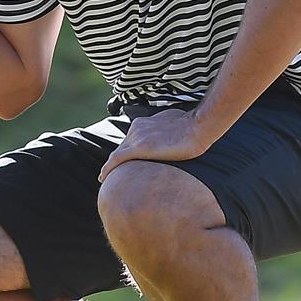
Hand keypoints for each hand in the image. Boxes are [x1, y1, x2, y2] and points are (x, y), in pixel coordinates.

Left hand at [97, 109, 217, 179]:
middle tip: (110, 174)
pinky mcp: (139, 148)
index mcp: (144, 123)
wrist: (198, 127)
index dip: (124, 151)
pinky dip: (108, 168)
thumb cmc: (192, 126)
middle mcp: (137, 128)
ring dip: (111, 166)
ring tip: (105, 177)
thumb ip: (166, 130)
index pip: (131, 139)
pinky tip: (103, 178)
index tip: (121, 161)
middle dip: (116, 160)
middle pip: (122, 147)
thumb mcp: (174, 124)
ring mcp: (137, 137)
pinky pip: (116, 159)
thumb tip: (172, 137)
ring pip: (117, 154)